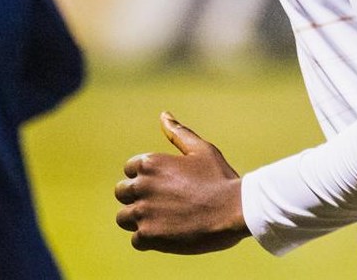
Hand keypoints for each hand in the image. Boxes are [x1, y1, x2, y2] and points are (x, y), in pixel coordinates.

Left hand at [114, 112, 248, 253]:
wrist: (234, 211)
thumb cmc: (220, 178)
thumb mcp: (201, 149)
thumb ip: (179, 133)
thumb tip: (163, 115)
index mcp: (150, 163)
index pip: (129, 169)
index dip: (145, 178)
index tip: (164, 186)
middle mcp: (142, 185)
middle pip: (122, 193)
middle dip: (137, 198)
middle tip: (163, 204)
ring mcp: (143, 211)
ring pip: (124, 218)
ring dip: (139, 220)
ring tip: (162, 221)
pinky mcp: (149, 235)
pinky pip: (136, 241)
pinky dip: (149, 240)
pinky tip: (168, 235)